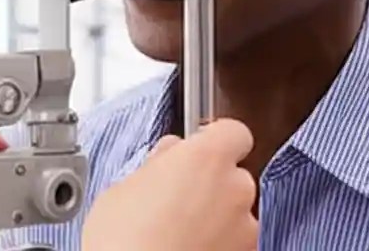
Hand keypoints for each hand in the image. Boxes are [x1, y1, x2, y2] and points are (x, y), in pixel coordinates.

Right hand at [82, 118, 257, 250]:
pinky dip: (218, 243)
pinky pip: (235, 240)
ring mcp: (245, 227)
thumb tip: (168, 157)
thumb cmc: (124, 242)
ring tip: (178, 230)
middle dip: (210, 182)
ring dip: (216, 215)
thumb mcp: (123, 188)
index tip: (198, 145)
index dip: (215, 138)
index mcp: (206, 158)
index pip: (234, 131)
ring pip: (236, 210)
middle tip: (174, 195)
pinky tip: (186, 247)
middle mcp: (234, 188)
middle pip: (233, 172)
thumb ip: (157, 164)